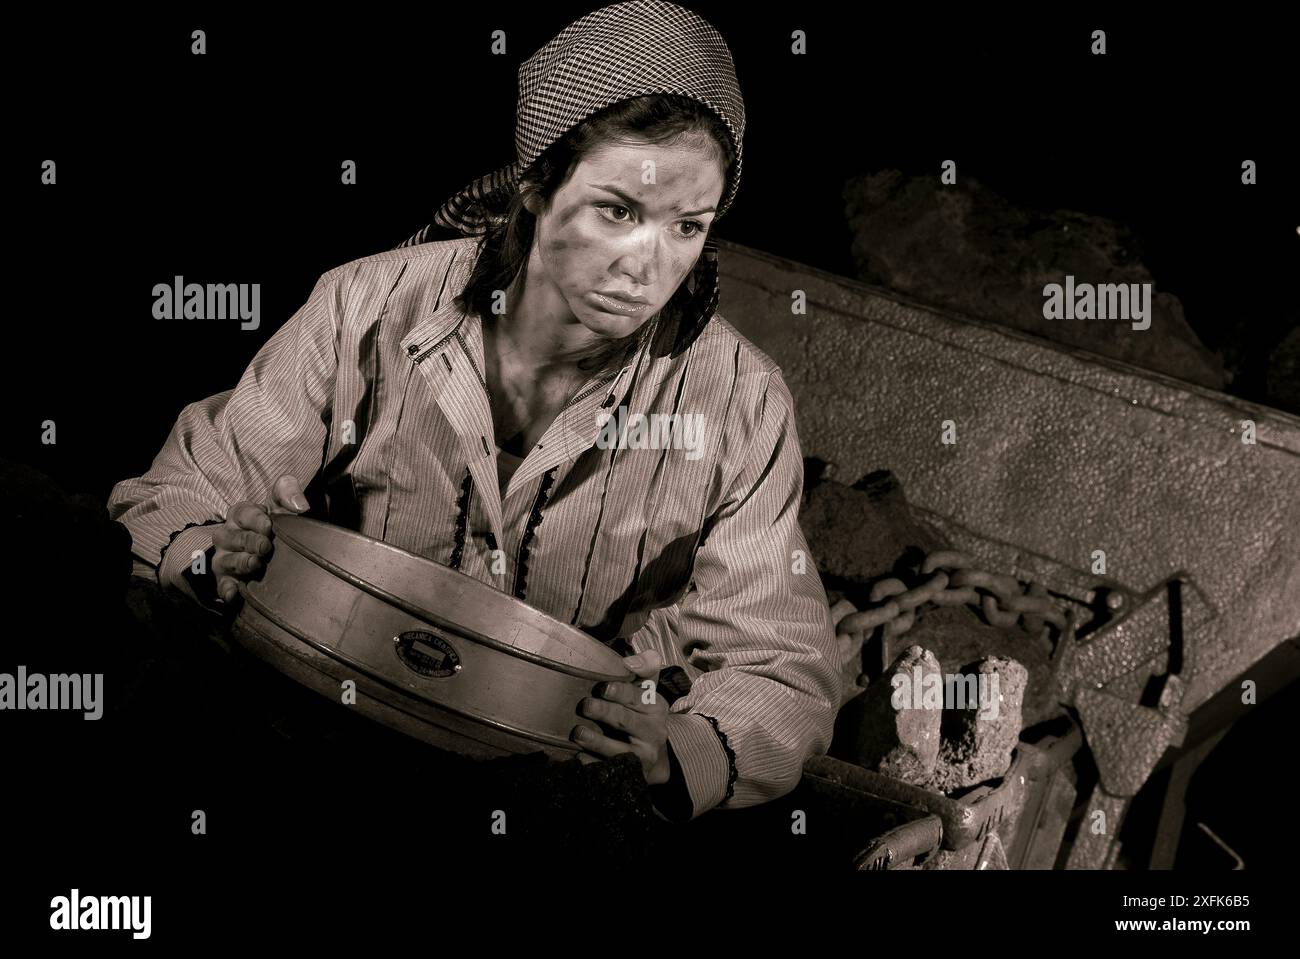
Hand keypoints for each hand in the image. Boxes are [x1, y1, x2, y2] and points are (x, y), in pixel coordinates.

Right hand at [211, 474, 309, 603]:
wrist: (278, 545)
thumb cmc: (278, 519)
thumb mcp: (283, 501)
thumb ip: (289, 492)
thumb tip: (300, 506)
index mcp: (240, 515)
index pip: (242, 513)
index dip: (255, 519)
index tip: (270, 526)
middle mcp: (228, 536)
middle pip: (232, 538)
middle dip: (249, 542)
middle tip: (265, 547)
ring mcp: (225, 558)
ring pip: (225, 561)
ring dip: (239, 563)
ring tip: (255, 565)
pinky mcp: (227, 580)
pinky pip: (222, 585)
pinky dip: (226, 589)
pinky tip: (234, 594)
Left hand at [572, 650, 670, 785]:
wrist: (656, 757)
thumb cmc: (642, 714)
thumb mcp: (648, 690)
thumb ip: (645, 667)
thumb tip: (629, 662)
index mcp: (655, 708)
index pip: (638, 697)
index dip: (620, 692)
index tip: (603, 687)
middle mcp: (652, 732)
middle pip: (626, 721)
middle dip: (605, 713)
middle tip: (585, 705)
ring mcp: (642, 756)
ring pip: (618, 749)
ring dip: (596, 741)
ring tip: (578, 733)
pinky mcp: (631, 774)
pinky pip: (611, 770)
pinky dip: (594, 764)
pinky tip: (580, 757)